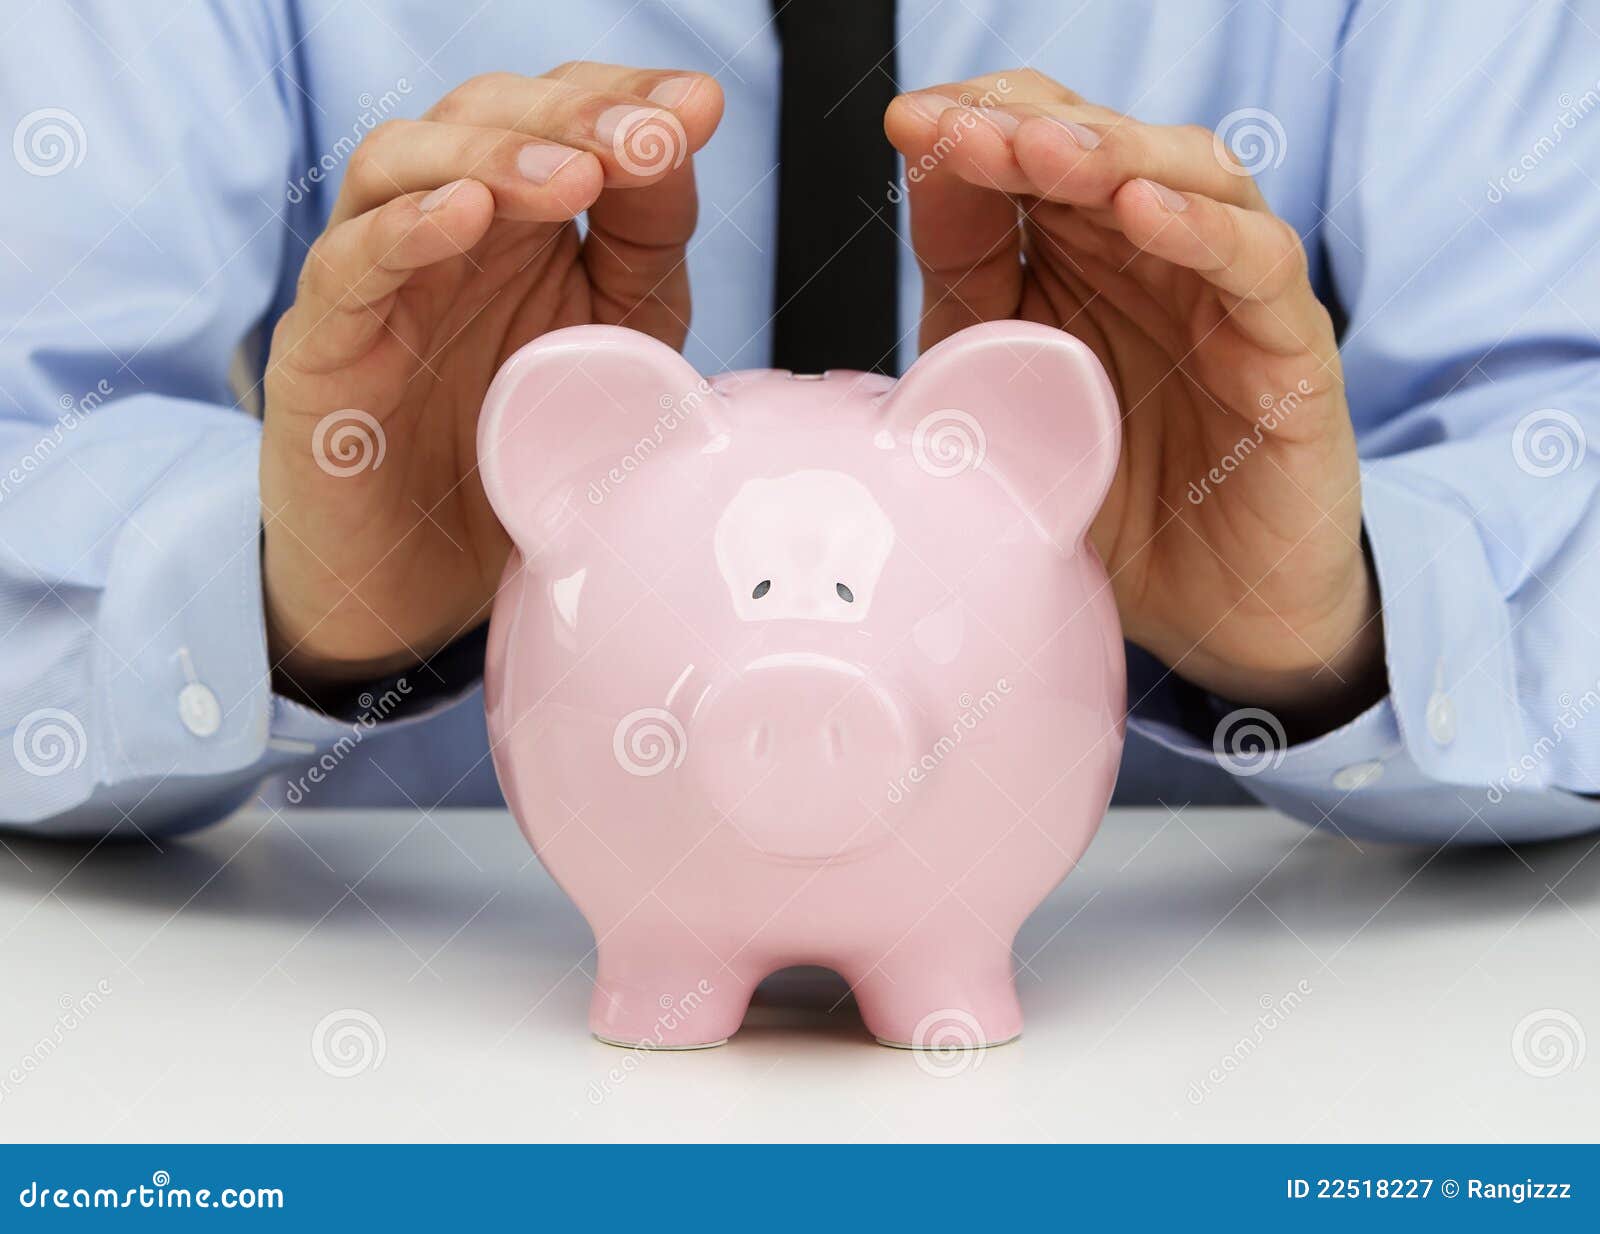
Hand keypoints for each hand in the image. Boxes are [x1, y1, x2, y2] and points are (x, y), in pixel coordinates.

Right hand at [261, 64, 722, 694]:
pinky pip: (345, 266)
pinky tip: (466, 217)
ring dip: (493, 155)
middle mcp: (440, 233)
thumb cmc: (515, 465)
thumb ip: (645, 253)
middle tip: (647, 138)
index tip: (695, 107)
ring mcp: (373, 282)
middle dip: (572, 114)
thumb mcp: (615, 348)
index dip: (624, 96)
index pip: (560, 116)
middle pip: (482, 115)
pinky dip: (401, 230)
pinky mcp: (319, 351)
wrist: (427, 591)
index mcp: (519, 223)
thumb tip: (677, 147)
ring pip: (399, 162)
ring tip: (574, 179)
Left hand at [885, 71, 1383, 729]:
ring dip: (1110, 153)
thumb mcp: (1004, 394)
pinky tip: (1144, 209)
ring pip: (1190, 178)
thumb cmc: (1107, 499)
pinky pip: (1259, 268)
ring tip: (1039, 150)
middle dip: (1028, 126)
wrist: (1207, 616)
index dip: (977, 124)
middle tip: (962, 129)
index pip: (1034, 151)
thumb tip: (925, 185)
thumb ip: (972, 293)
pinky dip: (1204, 230)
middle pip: (1104, 147)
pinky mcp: (1290, 352)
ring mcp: (1227, 297)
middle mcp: (1156, 260)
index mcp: (1079, 259)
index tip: (911, 121)